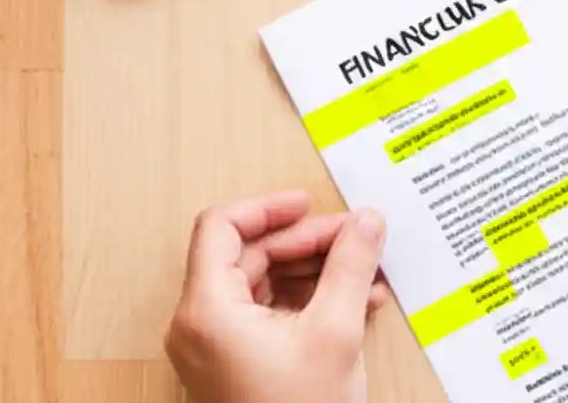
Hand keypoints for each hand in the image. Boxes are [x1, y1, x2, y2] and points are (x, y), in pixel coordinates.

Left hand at [165, 191, 390, 402]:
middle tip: (355, 237)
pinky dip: (307, 301)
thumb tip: (366, 222)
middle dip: (307, 242)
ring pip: (262, 283)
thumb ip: (350, 266)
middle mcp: (201, 324)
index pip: (221, 227)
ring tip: (365, 271)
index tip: (309, 203)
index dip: (267, 207)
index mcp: (208, 310)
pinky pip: (268, 314)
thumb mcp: (335, 332)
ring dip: (314, 271)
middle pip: (247, 254)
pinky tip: (355, 302)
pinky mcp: (235, 364)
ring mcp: (216, 347)